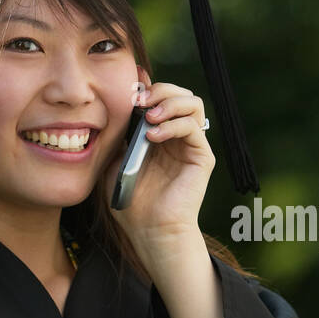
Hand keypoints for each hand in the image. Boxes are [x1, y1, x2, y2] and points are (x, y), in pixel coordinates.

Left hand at [103, 69, 215, 262]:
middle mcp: (178, 135)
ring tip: (149, 117)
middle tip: (139, 101)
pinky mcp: (202, 157)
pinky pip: (193, 127)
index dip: (148, 87)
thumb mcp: (116, 159)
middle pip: (180, 93)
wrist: (148, 230)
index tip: (129, 90)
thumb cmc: (131, 200)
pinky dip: (173, 124)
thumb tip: (120, 103)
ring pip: (192, 103)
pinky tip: (154, 136)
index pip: (161, 96)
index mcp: (159, 133)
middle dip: (160, 90)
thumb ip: (121, 133)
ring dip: (169, 102)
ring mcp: (191, 145)